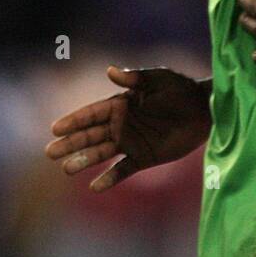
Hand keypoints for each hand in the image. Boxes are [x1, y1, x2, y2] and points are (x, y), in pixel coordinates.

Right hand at [45, 65, 210, 191]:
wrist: (205, 110)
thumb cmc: (182, 90)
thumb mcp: (159, 79)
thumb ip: (135, 78)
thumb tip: (109, 70)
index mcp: (121, 104)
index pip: (92, 113)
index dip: (74, 121)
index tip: (55, 128)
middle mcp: (122, 125)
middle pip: (91, 135)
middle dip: (71, 143)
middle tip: (50, 152)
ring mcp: (132, 142)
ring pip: (102, 153)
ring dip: (84, 160)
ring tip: (66, 169)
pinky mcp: (144, 158)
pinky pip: (123, 170)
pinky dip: (109, 178)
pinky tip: (94, 186)